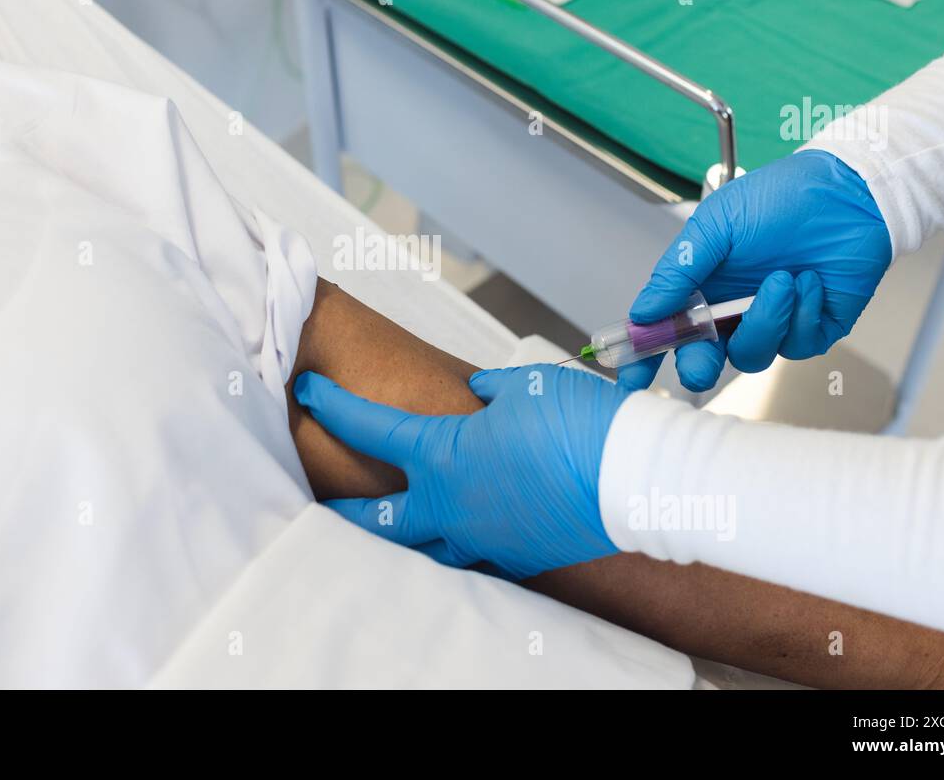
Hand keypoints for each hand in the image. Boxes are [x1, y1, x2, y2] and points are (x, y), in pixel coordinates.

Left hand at [293, 364, 628, 578]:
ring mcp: (485, 539)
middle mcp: (453, 507)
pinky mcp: (520, 556)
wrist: (636, 478)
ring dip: (406, 539)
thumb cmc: (579, 423)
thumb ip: (489, 392)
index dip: (333, 406)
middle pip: (379, 521)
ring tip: (395, 528)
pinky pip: (478, 551)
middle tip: (319, 507)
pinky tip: (472, 526)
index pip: (370, 428)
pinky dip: (465, 538)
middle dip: (344, 514)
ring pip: (427, 549)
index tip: (307, 393)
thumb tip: (478, 397)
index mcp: (444, 456)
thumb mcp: (526, 387)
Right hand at [618, 150, 891, 391]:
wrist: (849, 191)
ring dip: (764, 321)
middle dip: (698, 364)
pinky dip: (802, 313)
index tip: (630, 377)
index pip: (666, 330)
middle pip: (704, 358)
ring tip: (782, 279)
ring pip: (751, 355)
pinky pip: (797, 344)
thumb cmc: (780, 198)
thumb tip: (642, 313)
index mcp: (702, 286)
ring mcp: (773, 322)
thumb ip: (677, 272)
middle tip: (701, 359)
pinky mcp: (813, 328)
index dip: (645, 358)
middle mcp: (733, 310)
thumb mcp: (715, 226)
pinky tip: (810, 280)